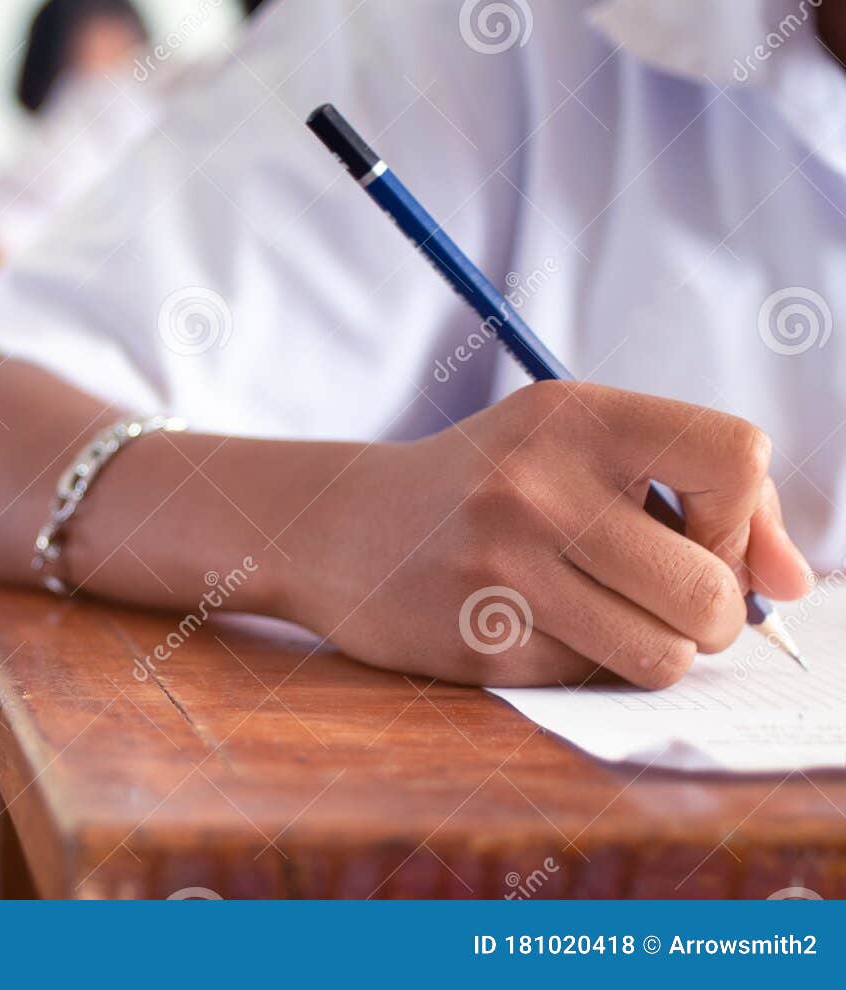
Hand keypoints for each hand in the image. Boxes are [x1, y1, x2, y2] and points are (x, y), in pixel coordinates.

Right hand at [278, 381, 812, 687]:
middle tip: (667, 599)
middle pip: (710, 589)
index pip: (735, 457)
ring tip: (607, 616)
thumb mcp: (578, 450)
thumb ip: (701, 497)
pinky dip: (583, 662)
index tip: (701, 534)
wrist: (340, 526)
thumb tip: (792, 587)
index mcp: (572, 415)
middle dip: (712, 614)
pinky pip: (592, 679)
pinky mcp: (480, 640)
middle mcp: (535, 486)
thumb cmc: (487, 486)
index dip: (743, 516)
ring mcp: (502, 569)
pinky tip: (532, 623)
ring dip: (656, 650)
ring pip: (663, 655)